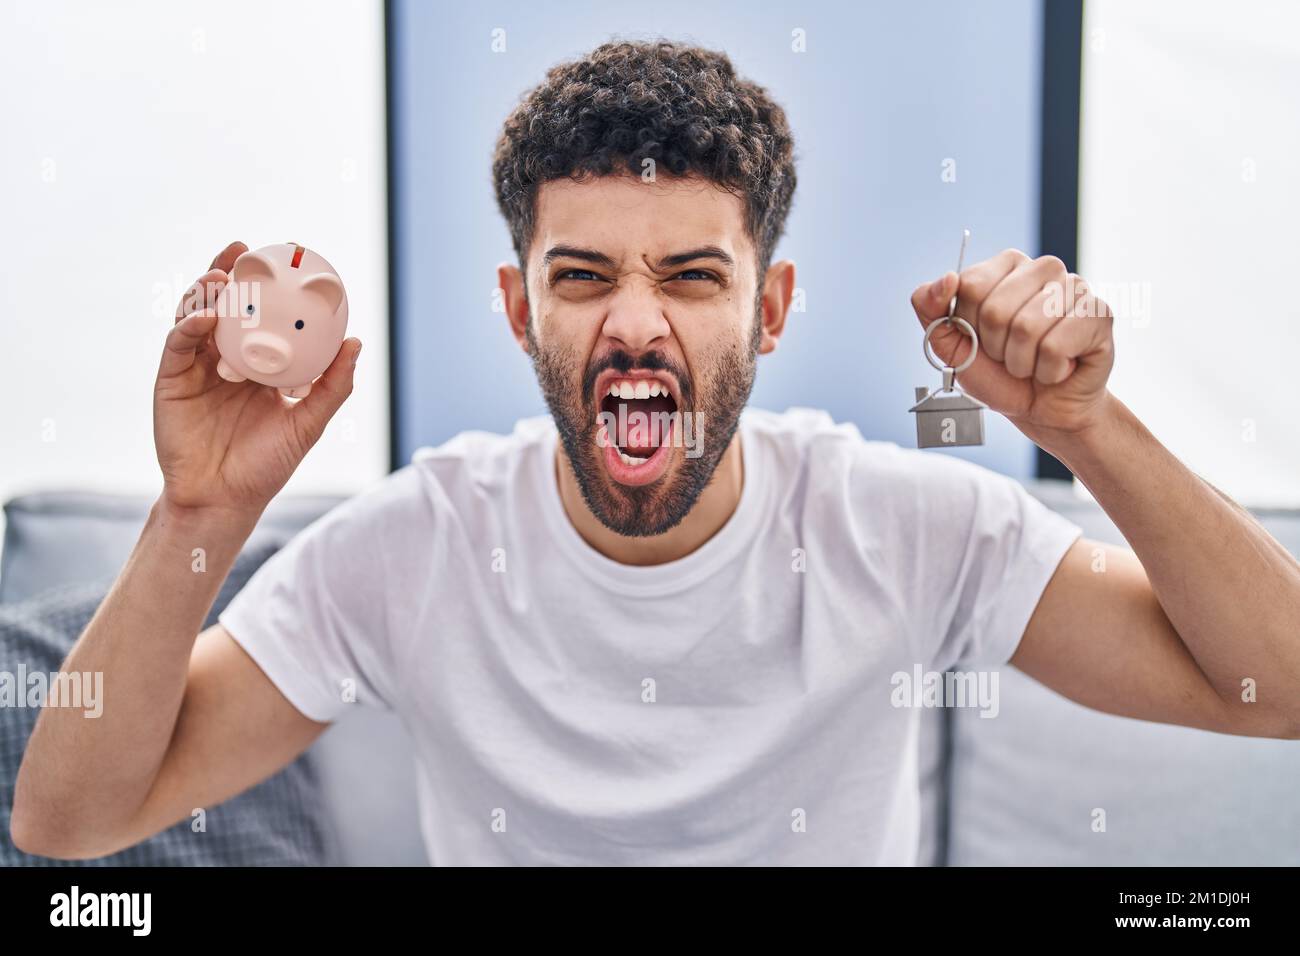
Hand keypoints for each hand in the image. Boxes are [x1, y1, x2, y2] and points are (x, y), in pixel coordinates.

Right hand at [154, 241, 361, 514]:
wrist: (223, 499)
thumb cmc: (267, 464)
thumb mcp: (308, 423)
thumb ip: (333, 385)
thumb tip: (355, 342)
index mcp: (258, 363)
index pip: (260, 314)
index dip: (266, 285)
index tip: (282, 257)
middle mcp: (225, 358)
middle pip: (223, 305)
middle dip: (228, 272)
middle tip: (242, 250)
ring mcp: (195, 366)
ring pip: (196, 316)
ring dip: (205, 291)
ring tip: (220, 275)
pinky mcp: (170, 379)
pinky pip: (178, 343)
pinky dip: (189, 325)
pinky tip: (205, 315)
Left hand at [910, 249, 1114, 441]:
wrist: (1041, 410)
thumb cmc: (998, 373)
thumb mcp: (950, 344)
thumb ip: (930, 307)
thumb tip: (946, 278)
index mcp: (1006, 265)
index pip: (968, 285)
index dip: (968, 325)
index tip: (981, 338)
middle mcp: (1044, 268)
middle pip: (996, 309)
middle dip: (995, 347)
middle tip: (1010, 355)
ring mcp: (1076, 287)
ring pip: (1027, 328)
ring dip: (1021, 362)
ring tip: (1033, 362)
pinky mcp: (1100, 314)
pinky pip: (1056, 346)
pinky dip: (1048, 370)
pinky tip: (1058, 367)